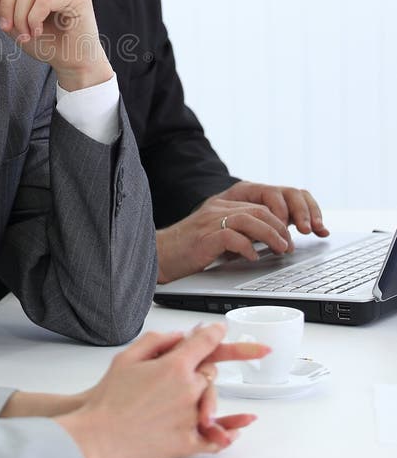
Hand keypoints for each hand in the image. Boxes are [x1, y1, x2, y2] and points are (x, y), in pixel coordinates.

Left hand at [0, 0, 112, 89]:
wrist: (73, 62)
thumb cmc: (47, 41)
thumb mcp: (15, 20)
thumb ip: (1, 3)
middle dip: (7, 4)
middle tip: (7, 28)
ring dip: (20, 16)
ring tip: (25, 34)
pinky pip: (43, 1)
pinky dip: (33, 20)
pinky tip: (37, 32)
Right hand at [55, 324, 265, 457]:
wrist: (100, 435)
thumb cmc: (109, 398)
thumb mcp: (127, 357)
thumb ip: (155, 340)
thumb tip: (178, 336)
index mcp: (173, 366)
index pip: (204, 342)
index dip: (214, 332)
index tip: (220, 329)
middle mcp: (188, 390)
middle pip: (210, 372)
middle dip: (201, 368)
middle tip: (188, 370)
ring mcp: (190, 418)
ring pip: (212, 401)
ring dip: (207, 397)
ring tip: (198, 399)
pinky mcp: (188, 442)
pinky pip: (217, 438)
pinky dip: (227, 434)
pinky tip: (233, 431)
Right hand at [155, 181, 328, 282]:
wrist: (161, 254)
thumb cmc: (192, 248)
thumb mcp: (221, 234)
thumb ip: (242, 230)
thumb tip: (273, 239)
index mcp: (224, 202)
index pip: (261, 199)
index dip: (283, 213)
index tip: (294, 230)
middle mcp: (218, 206)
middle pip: (260, 208)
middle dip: (282, 226)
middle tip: (290, 245)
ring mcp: (210, 220)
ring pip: (250, 218)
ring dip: (271, 235)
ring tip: (282, 249)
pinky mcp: (204, 236)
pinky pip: (232, 237)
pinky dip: (247, 247)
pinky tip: (253, 257)